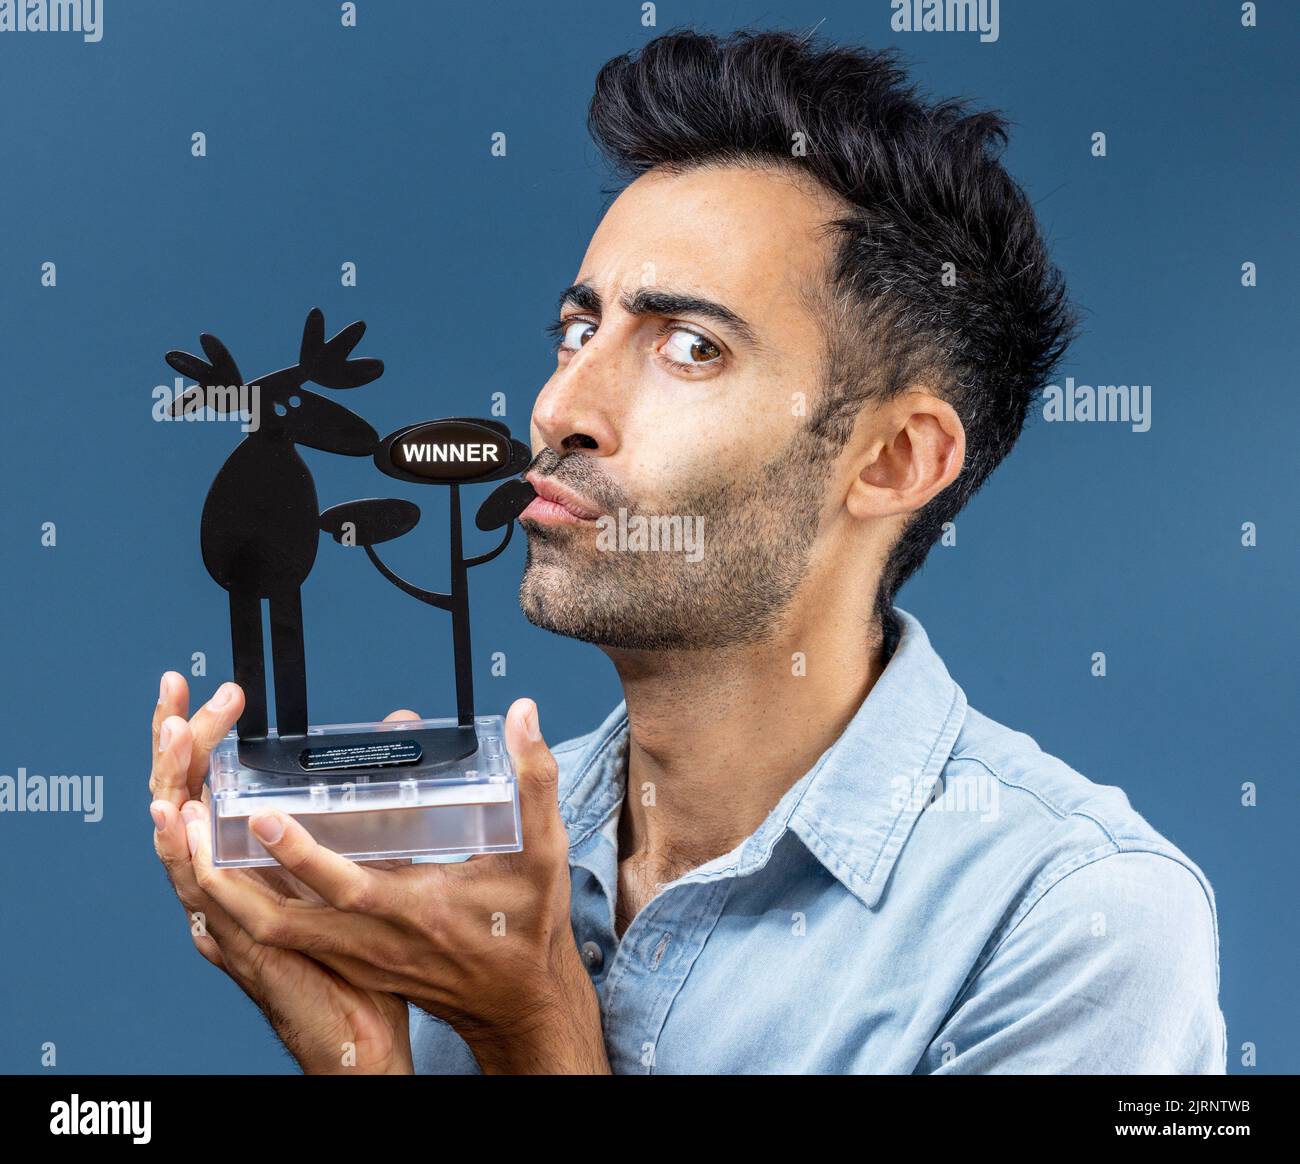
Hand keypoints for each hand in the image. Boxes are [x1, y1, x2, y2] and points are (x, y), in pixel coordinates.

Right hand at [149, 672, 412, 1073]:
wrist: (367, 1043)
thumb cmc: (369, 960)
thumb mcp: (376, 860)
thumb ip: (382, 796)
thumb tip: (403, 729)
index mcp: (252, 868)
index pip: (209, 789)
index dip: (196, 740)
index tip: (199, 688)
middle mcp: (230, 889)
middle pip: (181, 803)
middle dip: (172, 745)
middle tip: (177, 690)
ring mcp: (227, 919)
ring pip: (179, 844)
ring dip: (172, 785)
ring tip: (170, 734)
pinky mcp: (242, 949)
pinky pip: (206, 898)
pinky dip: (186, 857)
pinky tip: (181, 820)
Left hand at [185, 698, 609, 1073]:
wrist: (519, 1001)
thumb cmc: (528, 929)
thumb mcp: (545, 852)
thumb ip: (536, 781)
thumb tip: (524, 715)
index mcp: (416, 913)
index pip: (345, 887)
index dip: (301, 855)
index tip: (262, 815)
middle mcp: (376, 942)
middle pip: (281, 921)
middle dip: (227, 875)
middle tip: (191, 821)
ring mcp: (359, 957)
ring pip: (271, 933)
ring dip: (226, 891)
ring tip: (194, 838)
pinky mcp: (353, 962)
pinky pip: (283, 940)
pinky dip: (247, 908)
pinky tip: (229, 874)